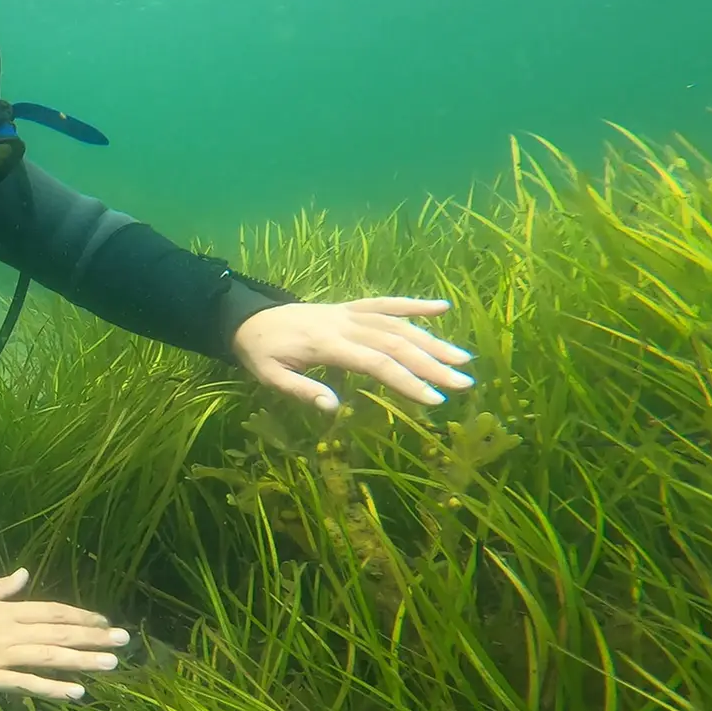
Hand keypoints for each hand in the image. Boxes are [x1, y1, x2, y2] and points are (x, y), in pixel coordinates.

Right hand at [0, 569, 129, 700]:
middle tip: (123, 640)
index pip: (52, 611)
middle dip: (93, 637)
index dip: (80, 616)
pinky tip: (76, 693)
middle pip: (59, 634)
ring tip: (110, 664)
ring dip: (82, 661)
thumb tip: (25, 573)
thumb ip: (1, 586)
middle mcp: (11, 632)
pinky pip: (27, 684)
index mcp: (7, 610)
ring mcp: (3, 657)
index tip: (104, 621)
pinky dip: (52, 688)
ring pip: (49, 658)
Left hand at [232, 297, 473, 411]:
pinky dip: (414, 303)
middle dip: (432, 364)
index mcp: (327, 344)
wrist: (247, 319)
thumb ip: (301, 391)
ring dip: (432, 340)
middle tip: (464, 384)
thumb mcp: (270, 377)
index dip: (406, 380)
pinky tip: (443, 307)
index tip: (434, 399)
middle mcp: (345, 324)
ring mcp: (350, 312)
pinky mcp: (350, 307)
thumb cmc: (261, 354)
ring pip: (397, 323)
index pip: (375, 363)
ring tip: (463, 359)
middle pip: (396, 343)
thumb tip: (334, 407)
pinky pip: (385, 303)